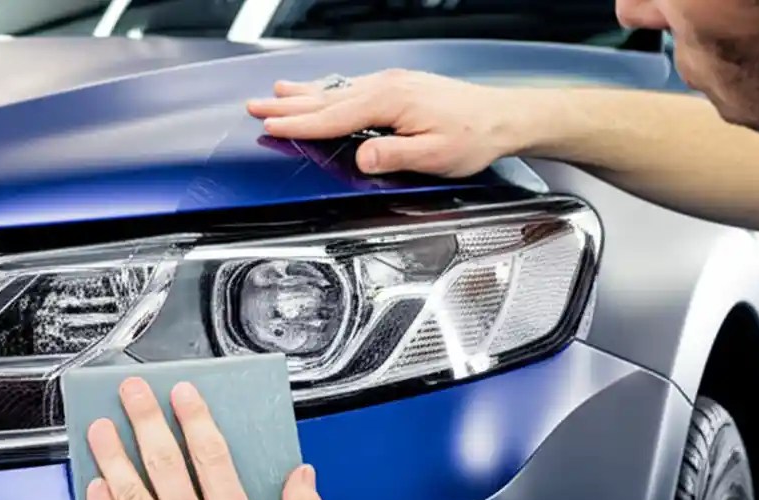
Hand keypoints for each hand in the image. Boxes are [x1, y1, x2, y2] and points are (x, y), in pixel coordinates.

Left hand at [85, 378, 342, 499]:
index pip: (210, 454)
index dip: (194, 417)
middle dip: (145, 420)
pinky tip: (94, 489)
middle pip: (163, 463)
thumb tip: (302, 476)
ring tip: (101, 430)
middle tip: (131, 394)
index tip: (182, 395)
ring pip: (129, 496)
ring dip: (112, 457)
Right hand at [247, 69, 518, 176]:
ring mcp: (392, 84)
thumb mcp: (434, 156)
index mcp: (390, 102)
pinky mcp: (399, 87)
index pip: (333, 116)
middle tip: (256, 106)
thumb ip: (394, 156)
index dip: (298, 123)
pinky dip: (328, 91)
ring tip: (277, 93)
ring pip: (337, 90)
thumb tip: (363, 157)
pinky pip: (352, 88)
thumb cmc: (473, 137)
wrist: (503, 117)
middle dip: (289, 104)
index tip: (269, 125)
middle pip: (326, 98)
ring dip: (303, 94)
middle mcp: (387, 86)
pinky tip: (320, 93)